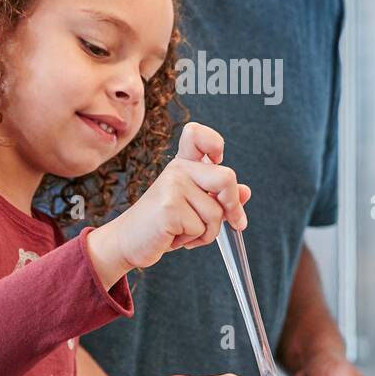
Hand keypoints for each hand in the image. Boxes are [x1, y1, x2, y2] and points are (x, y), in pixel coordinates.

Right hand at [85, 122, 250, 287]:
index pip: (196, 134)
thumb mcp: (195, 208)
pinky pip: (201, 229)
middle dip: (233, 206)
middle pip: (226, 178)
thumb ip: (220, 197)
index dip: (214, 143)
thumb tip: (245, 191)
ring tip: (184, 233)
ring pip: (216, 213)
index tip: (218, 160)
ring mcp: (172, 186)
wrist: (129, 242)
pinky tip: (174, 237)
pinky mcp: (169, 207)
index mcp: (183, 165)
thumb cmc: (162, 224)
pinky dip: (193, 241)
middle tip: (234, 222)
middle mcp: (178, 169)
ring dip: (207, 233)